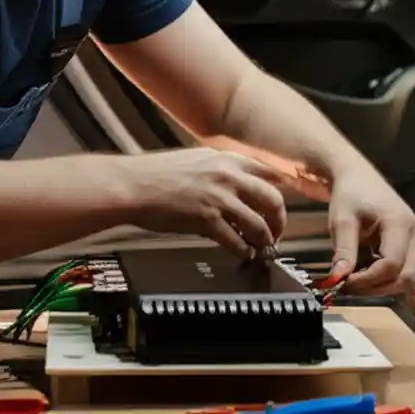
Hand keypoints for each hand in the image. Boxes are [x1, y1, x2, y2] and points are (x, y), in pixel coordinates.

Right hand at [120, 147, 287, 259]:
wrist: (133, 186)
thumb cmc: (158, 174)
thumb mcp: (197, 160)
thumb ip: (221, 169)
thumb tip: (238, 184)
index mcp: (227, 160)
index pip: (269, 173)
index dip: (281, 191)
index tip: (281, 204)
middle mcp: (228, 176)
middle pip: (273, 200)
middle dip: (279, 220)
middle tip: (276, 231)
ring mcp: (219, 198)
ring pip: (259, 224)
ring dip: (264, 240)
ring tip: (263, 248)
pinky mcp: (206, 220)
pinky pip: (236, 241)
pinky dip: (245, 251)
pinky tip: (244, 254)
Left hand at [327, 170, 414, 295]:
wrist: (358, 178)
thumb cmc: (350, 195)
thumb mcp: (342, 221)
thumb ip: (343, 251)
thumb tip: (339, 279)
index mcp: (400, 223)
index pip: (391, 265)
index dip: (367, 280)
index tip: (343, 282)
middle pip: (406, 277)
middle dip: (376, 288)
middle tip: (348, 287)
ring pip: (409, 279)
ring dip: (382, 286)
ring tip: (356, 281)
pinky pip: (408, 272)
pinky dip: (388, 279)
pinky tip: (366, 273)